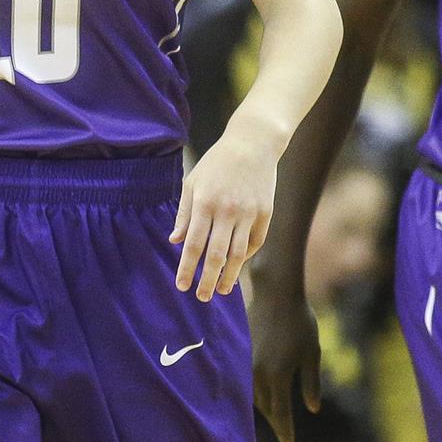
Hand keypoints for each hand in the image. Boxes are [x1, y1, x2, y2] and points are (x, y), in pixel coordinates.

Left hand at [170, 126, 275, 301]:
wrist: (253, 144)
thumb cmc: (217, 163)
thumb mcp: (193, 182)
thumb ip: (184, 213)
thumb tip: (175, 241)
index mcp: (205, 203)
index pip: (194, 245)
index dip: (187, 268)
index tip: (181, 286)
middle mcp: (227, 211)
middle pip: (216, 255)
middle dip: (207, 280)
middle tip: (202, 297)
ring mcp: (249, 213)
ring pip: (238, 254)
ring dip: (228, 276)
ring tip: (221, 290)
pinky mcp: (265, 213)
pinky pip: (254, 242)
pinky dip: (245, 257)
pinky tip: (236, 267)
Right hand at [247, 259, 321, 441]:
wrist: (276, 293)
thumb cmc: (299, 321)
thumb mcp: (311, 353)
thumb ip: (311, 383)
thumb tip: (312, 409)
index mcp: (279, 376)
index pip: (281, 413)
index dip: (285, 431)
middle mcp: (259, 374)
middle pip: (266, 408)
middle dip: (276, 421)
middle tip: (284, 433)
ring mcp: (248, 363)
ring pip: (254, 396)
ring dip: (265, 407)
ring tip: (275, 414)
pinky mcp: (242, 353)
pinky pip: (248, 382)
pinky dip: (257, 392)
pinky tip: (264, 392)